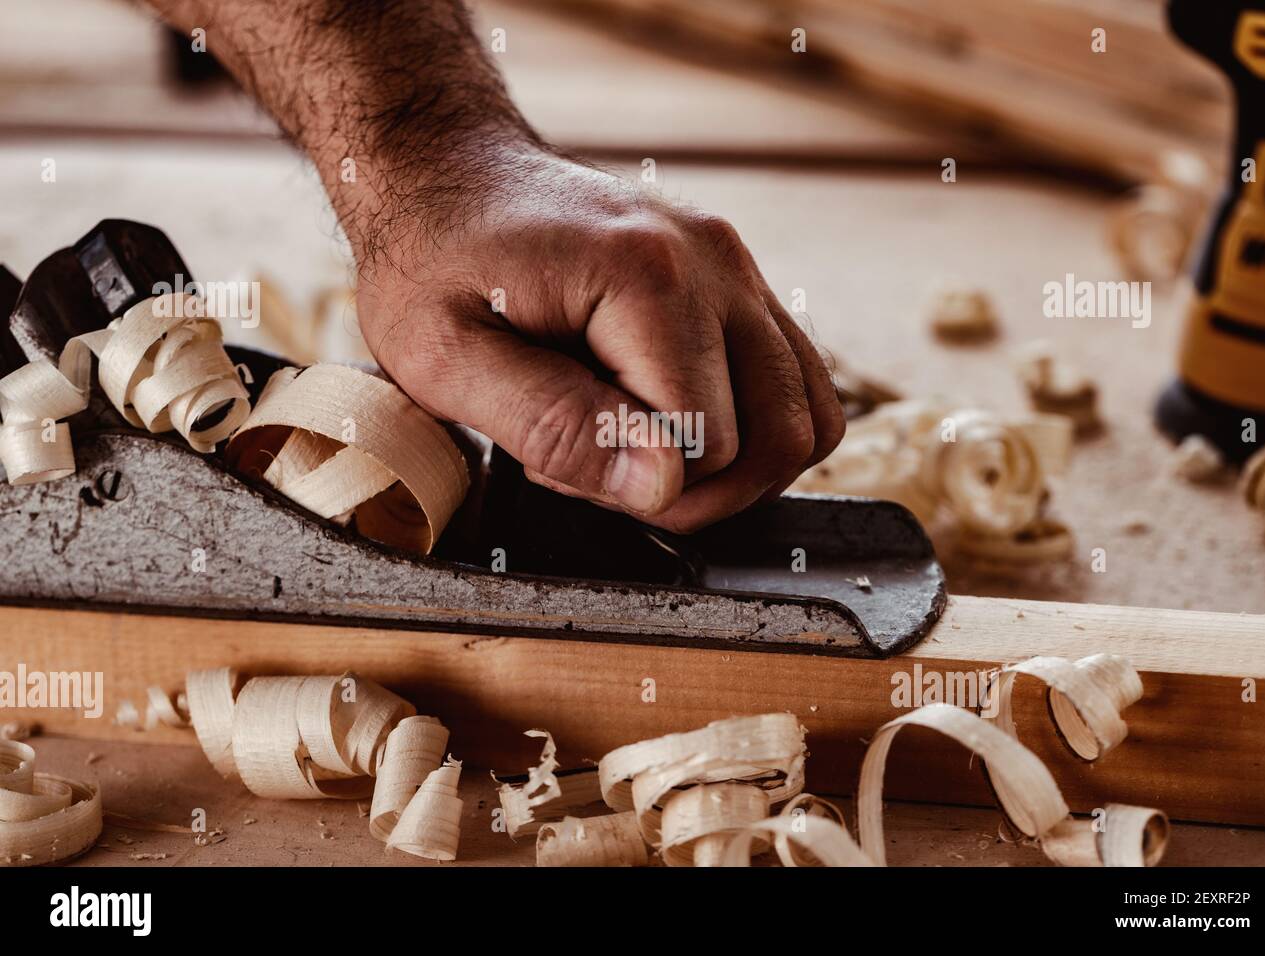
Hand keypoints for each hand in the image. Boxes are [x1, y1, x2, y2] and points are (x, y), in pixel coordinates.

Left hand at [354, 145, 844, 532]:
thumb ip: (556, 426)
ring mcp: (739, 268)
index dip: (638, 485)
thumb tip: (665, 484)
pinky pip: (796, 383)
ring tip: (634, 444)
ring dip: (734, 467)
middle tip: (600, 468)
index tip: (556, 462)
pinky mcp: (740, 283)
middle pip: (778, 437)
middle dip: (697, 490)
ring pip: (807, 416)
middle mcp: (717, 264)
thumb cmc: (434, 263)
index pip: (708, 443)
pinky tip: (667, 420)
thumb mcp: (449, 359)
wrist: (448, 174)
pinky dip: (752, 429)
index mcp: (648, 277)